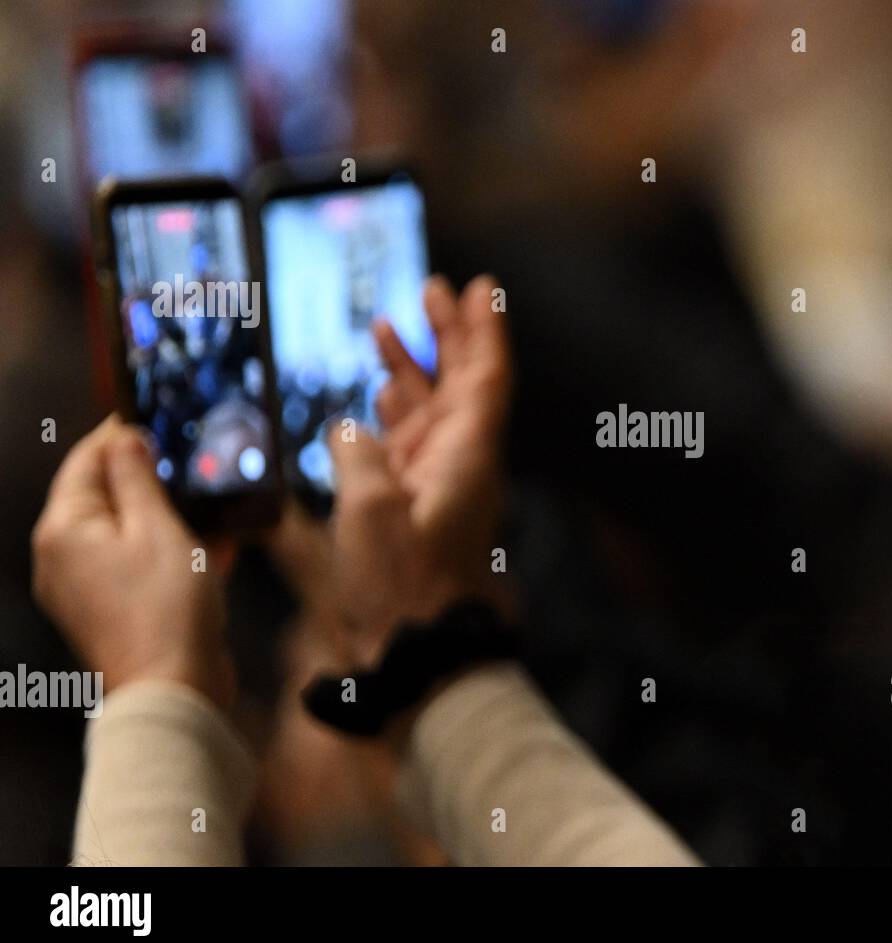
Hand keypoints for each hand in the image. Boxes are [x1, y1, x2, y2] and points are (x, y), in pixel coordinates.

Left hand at [31, 417, 233, 706]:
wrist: (173, 690)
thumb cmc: (166, 608)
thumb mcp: (158, 526)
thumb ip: (137, 477)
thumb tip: (124, 437)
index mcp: (64, 529)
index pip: (85, 460)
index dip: (121, 435)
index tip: (157, 420)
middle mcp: (62, 556)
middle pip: (104, 497)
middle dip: (151, 480)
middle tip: (194, 466)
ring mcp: (85, 588)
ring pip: (127, 532)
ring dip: (169, 518)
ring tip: (214, 509)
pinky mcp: (112, 611)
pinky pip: (139, 567)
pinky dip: (172, 554)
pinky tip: (218, 550)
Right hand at [327, 274, 510, 655]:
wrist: (418, 650)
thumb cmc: (401, 587)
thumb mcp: (368, 511)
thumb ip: (357, 454)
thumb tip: (349, 428)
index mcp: (467, 454)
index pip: (486, 376)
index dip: (485, 328)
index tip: (481, 287)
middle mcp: (461, 460)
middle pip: (462, 381)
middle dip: (448, 333)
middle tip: (432, 288)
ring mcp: (440, 481)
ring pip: (433, 408)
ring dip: (415, 367)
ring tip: (389, 325)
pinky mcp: (418, 504)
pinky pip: (411, 442)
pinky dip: (394, 411)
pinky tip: (376, 391)